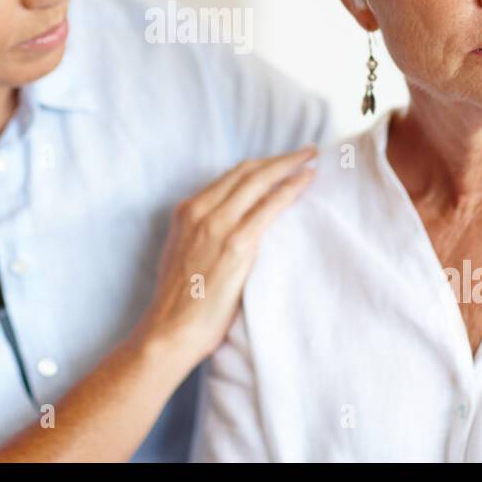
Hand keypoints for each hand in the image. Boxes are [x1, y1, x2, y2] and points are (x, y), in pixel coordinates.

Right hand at [135, 147, 316, 362]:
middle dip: (279, 158)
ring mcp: (217, 226)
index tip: (281, 161)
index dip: (260, 165)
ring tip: (311, 159)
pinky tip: (307, 181)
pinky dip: (291, 189)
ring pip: (259, 181)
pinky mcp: (236, 245)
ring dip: (289, 166)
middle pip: (247, 171)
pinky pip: (269, 207)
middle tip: (306, 152)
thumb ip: (204, 233)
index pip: (231, 176)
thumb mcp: (185, 253)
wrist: (170, 330)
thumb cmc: (180, 302)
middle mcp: (200, 211)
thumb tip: (233, 227)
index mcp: (187, 211)